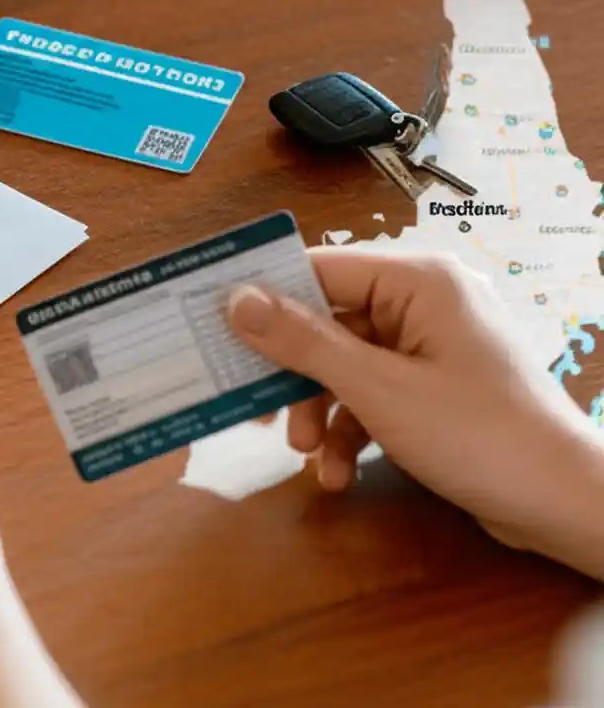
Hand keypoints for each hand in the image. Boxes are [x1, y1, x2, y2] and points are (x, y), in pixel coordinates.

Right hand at [227, 249, 603, 575]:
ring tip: (309, 455)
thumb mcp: (377, 388)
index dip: (264, 297)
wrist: (560, 503)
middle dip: (294, 376)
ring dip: (319, 413)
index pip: (320, 268)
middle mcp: (424, 303)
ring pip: (344, 366)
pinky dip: (350, 431)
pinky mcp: (434, 388)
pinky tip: (338, 474)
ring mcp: (431, 347)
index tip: (212, 325)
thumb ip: (303, 343)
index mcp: (418, 281)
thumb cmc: (476, 433)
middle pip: (327, 323)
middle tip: (251, 409)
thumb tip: (238, 302)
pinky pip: (371, 395)